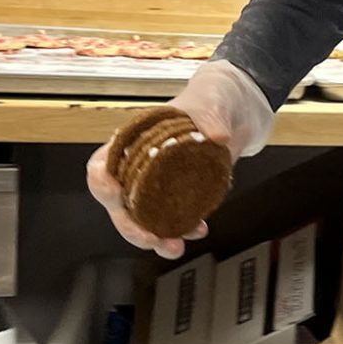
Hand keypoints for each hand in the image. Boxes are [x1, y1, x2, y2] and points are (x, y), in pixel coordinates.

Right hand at [85, 58, 274, 257]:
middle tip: (151, 238)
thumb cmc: (213, 96)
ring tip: (174, 247)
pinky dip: (183, 228)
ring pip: (145, 217)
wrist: (241, 109)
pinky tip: (199, 229)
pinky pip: (175, 217)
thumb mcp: (213, 98)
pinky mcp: (184, 193)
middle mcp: (142, 165)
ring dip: (156, 237)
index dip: (102, 183)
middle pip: (121, 202)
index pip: (103, 164)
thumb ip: (212, 115)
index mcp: (135, 139)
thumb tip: (217, 136)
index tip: (115, 195)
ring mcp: (162, 182)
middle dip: (131, 226)